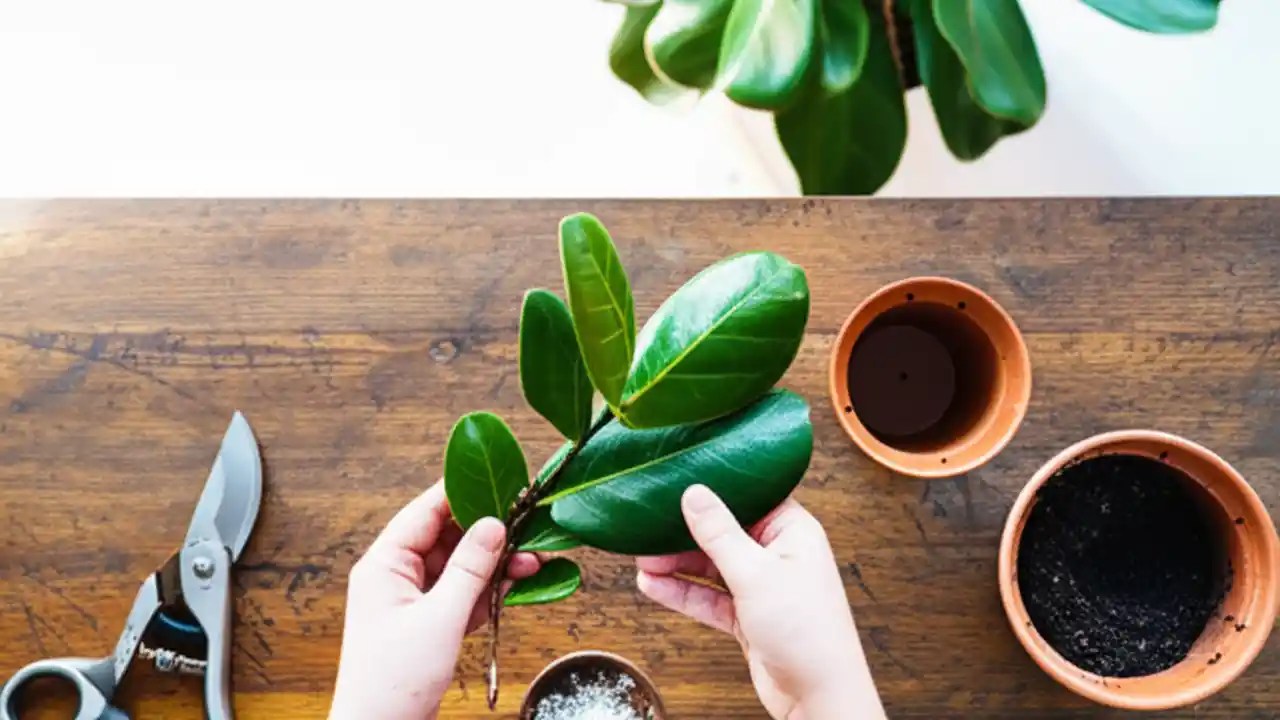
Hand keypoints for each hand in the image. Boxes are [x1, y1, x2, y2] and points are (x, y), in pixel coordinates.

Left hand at [329, 481, 540, 719]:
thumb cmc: (394, 681)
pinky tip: (518, 583)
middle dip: (489, 532)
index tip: (502, 481)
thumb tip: (495, 524)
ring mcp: (413, 600)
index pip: (427, 510)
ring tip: (533, 558)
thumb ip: (471, 568)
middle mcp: (397, 575)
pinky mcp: (429, 623)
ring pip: (460, 566)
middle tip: (529, 523)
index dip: (464, 492)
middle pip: (448, 536)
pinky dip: (489, 590)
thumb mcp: (440, 618)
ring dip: (495, 563)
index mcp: (385, 563)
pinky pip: (463, 593)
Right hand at [636, 485, 884, 719]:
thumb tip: (695, 494)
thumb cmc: (807, 631)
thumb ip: (720, 533)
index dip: (714, 490)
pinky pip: (709, 597)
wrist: (818, 696)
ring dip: (677, 564)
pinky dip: (682, 593)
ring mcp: (762, 586)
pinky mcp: (748, 616)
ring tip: (643, 560)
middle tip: (648, 529)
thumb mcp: (755, 573)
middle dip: (685, 533)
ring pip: (711, 567)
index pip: (749, 497)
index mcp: (792, 531)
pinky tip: (654, 586)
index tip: (678, 484)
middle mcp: (778, 554)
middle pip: (724, 532)